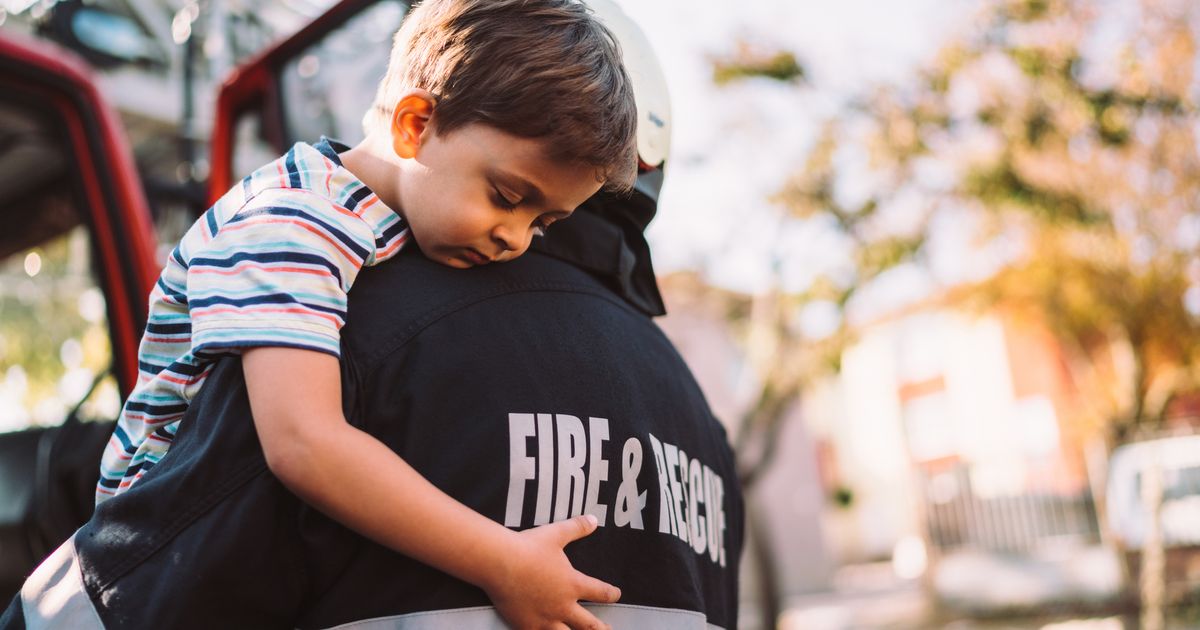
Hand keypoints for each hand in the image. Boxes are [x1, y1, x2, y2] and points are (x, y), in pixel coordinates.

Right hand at [484, 514, 620, 629]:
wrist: (500, 563)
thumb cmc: (528, 548)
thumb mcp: (556, 533)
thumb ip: (577, 527)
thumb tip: (594, 520)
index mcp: (573, 584)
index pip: (600, 592)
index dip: (611, 594)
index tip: (616, 595)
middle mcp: (563, 605)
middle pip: (589, 624)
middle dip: (601, 629)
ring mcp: (545, 618)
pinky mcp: (526, 625)